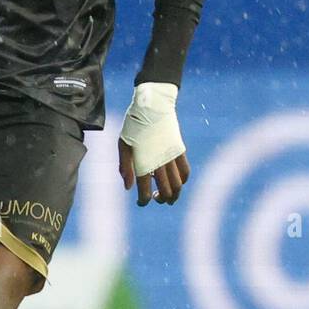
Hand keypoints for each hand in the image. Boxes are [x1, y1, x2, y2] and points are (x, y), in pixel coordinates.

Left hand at [118, 82, 189, 205]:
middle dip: (161, 200)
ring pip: (179, 184)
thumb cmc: (134, 125)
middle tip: (156, 199)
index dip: (143, 201)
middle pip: (166, 191)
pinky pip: (186, 171)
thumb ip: (125, 167)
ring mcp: (172, 157)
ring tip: (168, 197)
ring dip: (175, 195)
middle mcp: (160, 163)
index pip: (145, 192)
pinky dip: (184, 181)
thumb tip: (128, 188)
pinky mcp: (180, 150)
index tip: (141, 202)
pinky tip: (178, 182)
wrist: (153, 106)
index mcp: (143, 163)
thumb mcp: (123, 144)